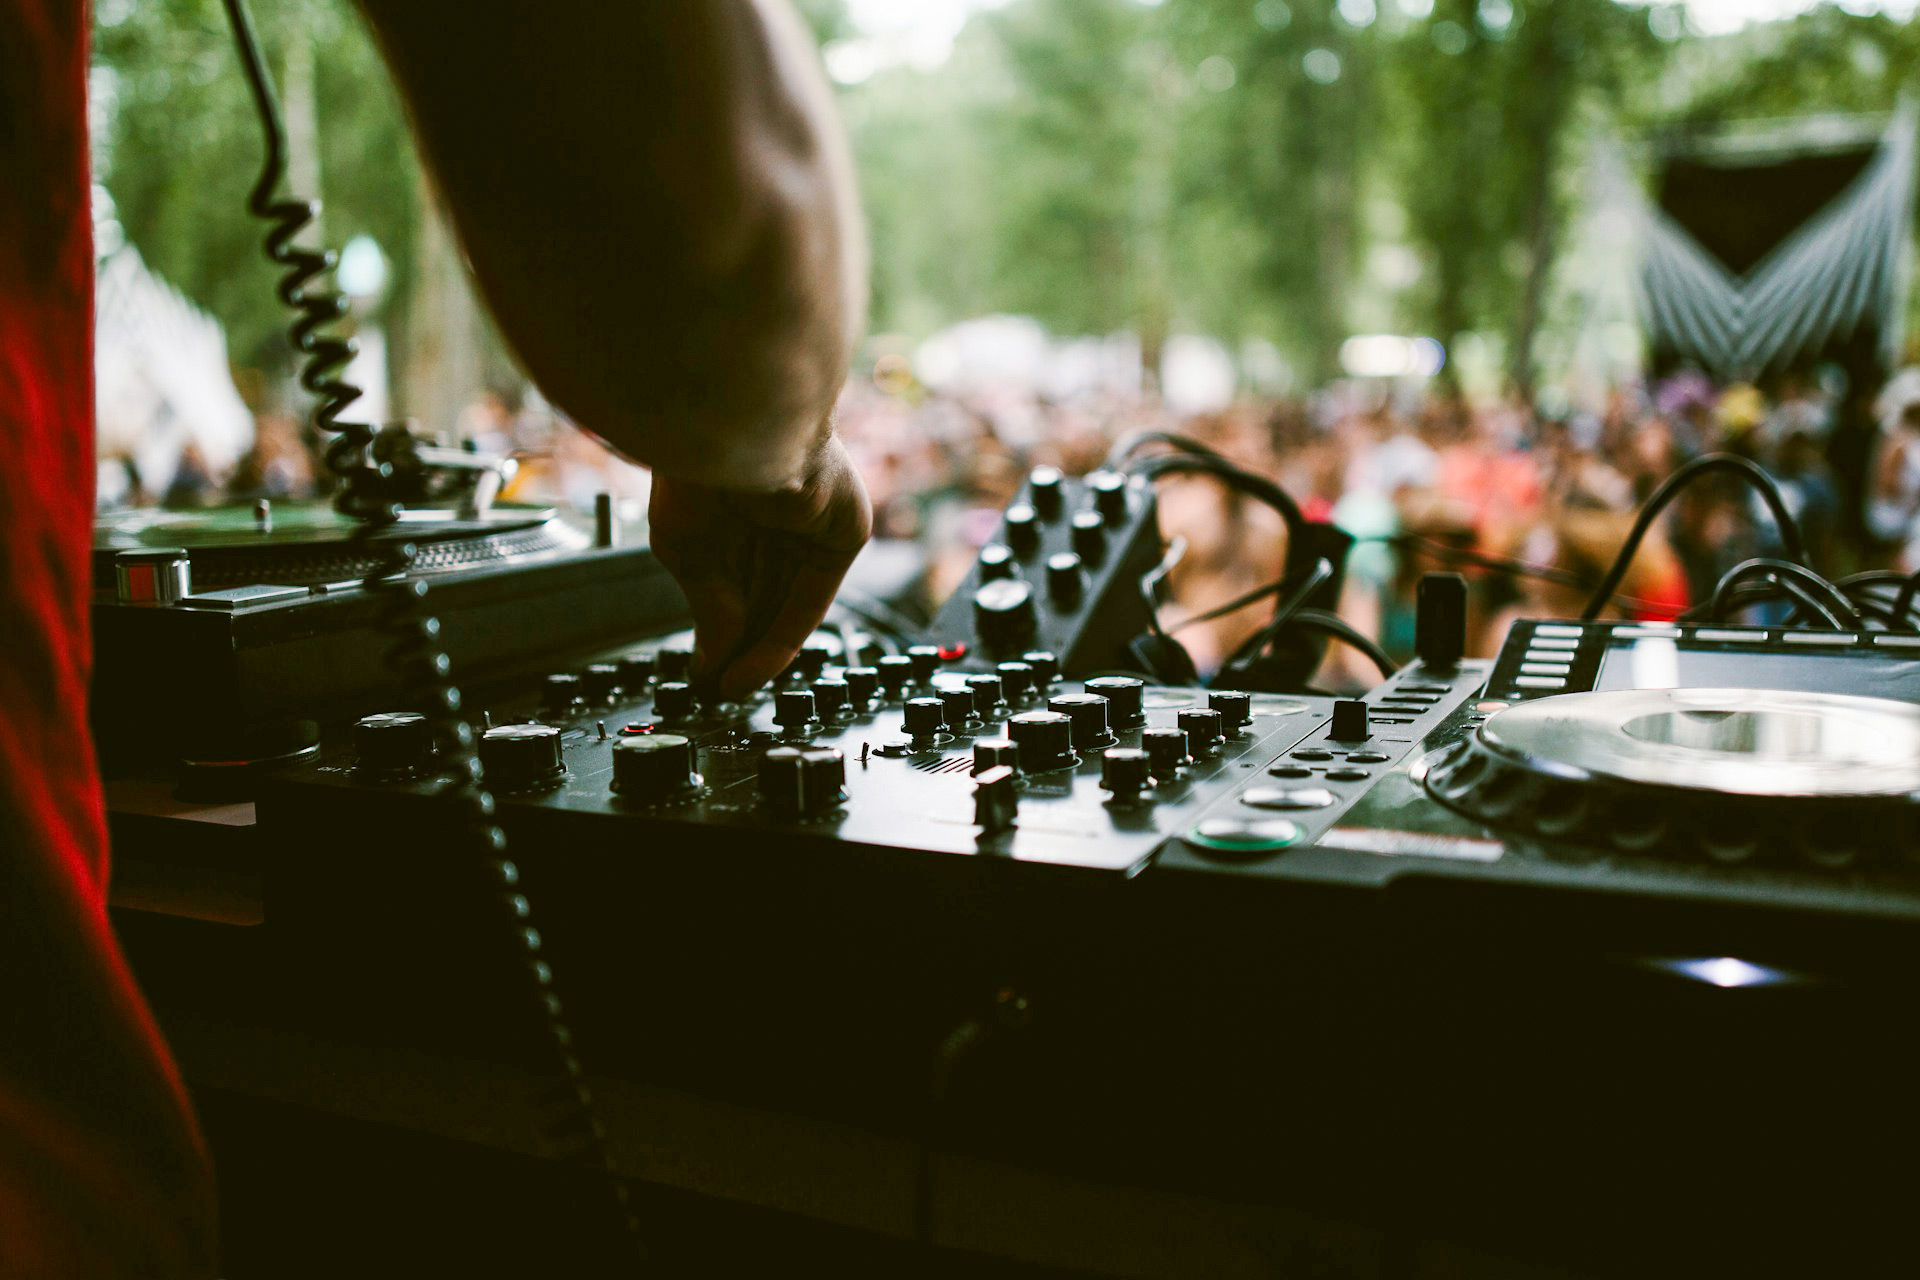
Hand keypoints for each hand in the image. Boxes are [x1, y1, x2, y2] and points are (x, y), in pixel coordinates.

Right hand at [648, 434, 872, 701]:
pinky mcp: (843, 534)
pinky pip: (810, 601)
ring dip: (756, 652)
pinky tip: (745, 671)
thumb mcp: (687, 549)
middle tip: (713, 686)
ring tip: (724, 689)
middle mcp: (780, 511)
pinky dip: (779, 642)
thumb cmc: (700, 467)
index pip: (736, 573)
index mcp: (740, 498)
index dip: (719, 622)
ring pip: (785, 604)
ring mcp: (814, 523)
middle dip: (737, 643)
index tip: (702, 665)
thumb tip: (714, 662)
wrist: (737, 424)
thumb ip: (709, 607)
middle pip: (762, 595)